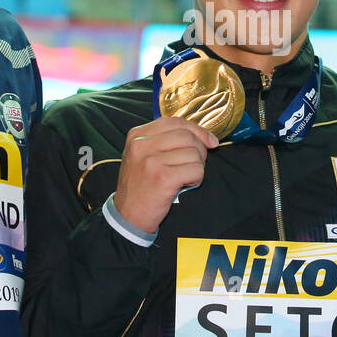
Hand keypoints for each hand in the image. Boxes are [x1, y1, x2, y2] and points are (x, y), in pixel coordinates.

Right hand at [112, 117, 217, 233]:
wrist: (127, 215)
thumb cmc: (140, 185)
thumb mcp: (142, 155)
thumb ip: (165, 140)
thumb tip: (204, 136)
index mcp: (137, 135)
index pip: (175, 121)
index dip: (197, 130)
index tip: (209, 141)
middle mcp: (141, 145)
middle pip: (187, 136)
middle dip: (200, 150)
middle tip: (194, 164)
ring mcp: (151, 161)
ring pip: (194, 153)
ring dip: (197, 167)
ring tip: (184, 177)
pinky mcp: (162, 178)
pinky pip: (195, 170)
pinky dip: (196, 179)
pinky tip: (185, 184)